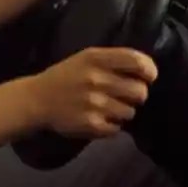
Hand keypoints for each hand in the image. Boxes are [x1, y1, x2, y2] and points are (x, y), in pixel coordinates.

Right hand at [26, 47, 157, 138]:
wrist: (37, 99)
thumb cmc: (67, 76)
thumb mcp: (87, 57)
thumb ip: (114, 60)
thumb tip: (147, 70)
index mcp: (96, 58)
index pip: (138, 62)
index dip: (150, 71)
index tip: (149, 77)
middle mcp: (96, 79)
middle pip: (140, 91)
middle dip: (137, 95)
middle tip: (126, 95)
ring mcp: (94, 103)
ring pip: (131, 112)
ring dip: (124, 112)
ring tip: (108, 108)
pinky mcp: (91, 125)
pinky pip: (117, 128)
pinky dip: (112, 126)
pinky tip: (99, 119)